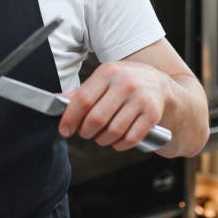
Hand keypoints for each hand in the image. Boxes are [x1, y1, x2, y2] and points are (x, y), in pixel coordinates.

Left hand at [58, 61, 173, 150]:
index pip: (83, 100)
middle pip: (96, 119)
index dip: (70, 119)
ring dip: (102, 140)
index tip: (64, 130)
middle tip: (86, 133)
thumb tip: (58, 102)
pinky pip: (130, 139)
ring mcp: (140, 99)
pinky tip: (117, 140)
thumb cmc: (125, 83)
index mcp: (108, 72)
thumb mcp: (104, 79)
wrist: (159, 85)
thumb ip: (83, 92)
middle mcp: (125, 83)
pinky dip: (120, 145)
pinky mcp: (152, 114)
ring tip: (101, 137)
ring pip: (113, 132)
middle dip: (86, 132)